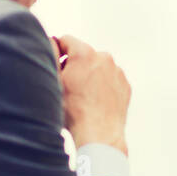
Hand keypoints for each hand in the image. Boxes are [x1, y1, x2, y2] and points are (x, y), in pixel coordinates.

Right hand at [56, 34, 130, 154]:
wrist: (99, 135)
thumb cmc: (73, 112)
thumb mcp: (54, 81)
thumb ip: (51, 55)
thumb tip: (51, 41)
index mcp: (84, 53)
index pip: (65, 40)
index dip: (57, 52)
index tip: (56, 67)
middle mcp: (104, 58)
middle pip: (83, 54)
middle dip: (75, 65)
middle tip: (68, 86)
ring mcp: (117, 71)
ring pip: (98, 67)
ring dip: (89, 75)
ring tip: (83, 96)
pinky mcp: (125, 85)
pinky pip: (110, 79)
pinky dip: (102, 85)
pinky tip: (95, 101)